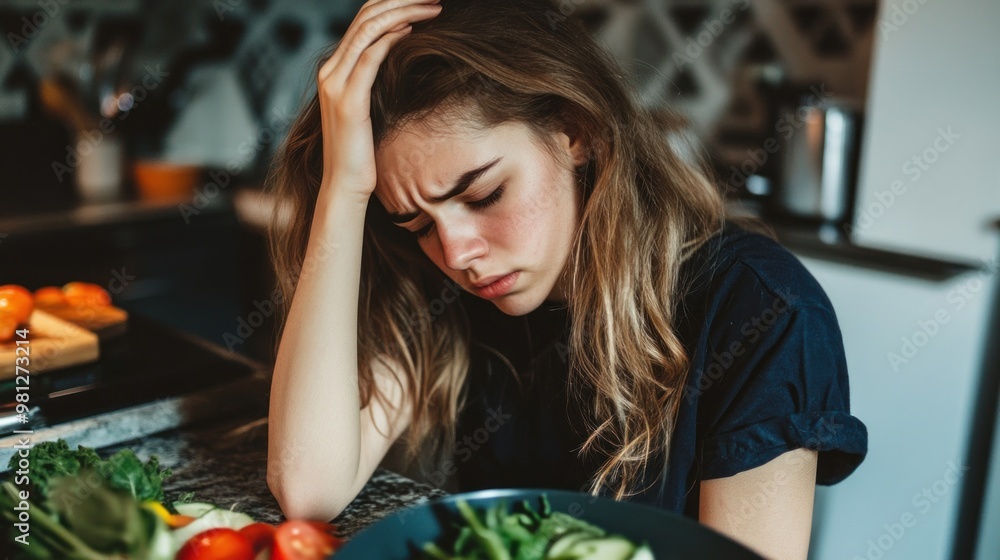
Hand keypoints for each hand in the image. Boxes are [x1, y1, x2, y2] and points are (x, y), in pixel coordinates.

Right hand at [316, 0, 442, 197]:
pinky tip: (411, 32)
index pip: (362, 20)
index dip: (393, 4)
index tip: (424, 3)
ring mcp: (335, 84)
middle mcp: (330, 71)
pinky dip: (390, 39)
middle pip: (365, 16)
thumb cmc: (363, 151)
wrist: (346, 184)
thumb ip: (375, 80)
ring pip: (368, 30)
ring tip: (431, 9)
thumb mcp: (369, 108)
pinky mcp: (348, 100)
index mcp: (334, 69)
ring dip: (403, 14)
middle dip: (401, 1)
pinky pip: (369, 57)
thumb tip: (402, 54)